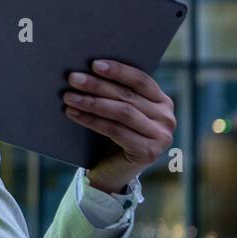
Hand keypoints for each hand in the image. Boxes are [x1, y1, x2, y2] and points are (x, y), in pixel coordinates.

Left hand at [63, 58, 175, 193]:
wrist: (113, 173)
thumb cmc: (112, 137)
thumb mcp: (117, 112)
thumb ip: (115, 94)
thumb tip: (87, 69)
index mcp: (163, 102)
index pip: (141, 80)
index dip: (118, 70)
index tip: (94, 64)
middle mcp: (167, 118)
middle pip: (127, 96)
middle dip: (97, 85)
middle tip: (72, 78)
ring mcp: (161, 137)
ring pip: (122, 112)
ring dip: (92, 102)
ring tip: (68, 96)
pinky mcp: (149, 152)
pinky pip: (115, 130)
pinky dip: (92, 120)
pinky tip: (74, 113)